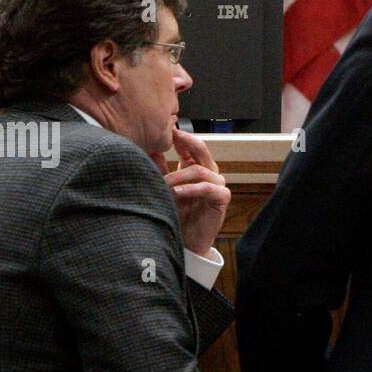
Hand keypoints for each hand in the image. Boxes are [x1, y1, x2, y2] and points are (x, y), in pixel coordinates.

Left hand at [149, 127, 230, 255]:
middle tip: (171, 137)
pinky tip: (178, 192)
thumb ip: (160, 170)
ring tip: (165, 184)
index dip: (180, 137)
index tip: (165, 130)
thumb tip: (149, 149)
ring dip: (180, 176)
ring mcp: (217, 184)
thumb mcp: (164, 189)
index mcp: (195, 167)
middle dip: (186, 141)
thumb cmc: (176, 215)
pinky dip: (193, 189)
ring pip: (201, 170)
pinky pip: (209, 188)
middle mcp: (208, 173)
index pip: (190, 145)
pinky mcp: (222, 198)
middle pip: (201, 149)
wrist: (187, 240)